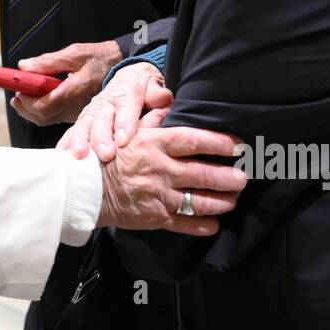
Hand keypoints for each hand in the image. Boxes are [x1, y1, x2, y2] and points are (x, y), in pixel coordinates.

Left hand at [11, 41, 123, 126]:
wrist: (121, 66)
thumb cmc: (99, 58)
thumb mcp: (74, 53)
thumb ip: (47, 61)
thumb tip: (23, 67)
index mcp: (74, 92)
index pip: (43, 106)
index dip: (26, 100)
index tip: (17, 88)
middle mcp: (75, 108)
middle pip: (41, 117)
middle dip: (24, 106)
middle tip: (17, 92)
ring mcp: (77, 114)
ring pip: (47, 120)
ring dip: (31, 109)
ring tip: (24, 94)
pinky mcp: (78, 115)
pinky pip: (55, 118)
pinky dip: (42, 110)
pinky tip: (39, 97)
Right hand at [56, 62, 171, 161]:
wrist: (127, 78)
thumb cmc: (143, 88)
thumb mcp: (153, 84)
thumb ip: (157, 93)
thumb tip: (161, 97)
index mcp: (126, 92)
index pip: (126, 107)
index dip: (124, 123)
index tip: (124, 140)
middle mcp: (106, 102)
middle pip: (102, 119)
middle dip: (101, 137)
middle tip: (105, 154)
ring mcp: (92, 111)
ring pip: (84, 125)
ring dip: (81, 140)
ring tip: (79, 155)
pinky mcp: (83, 120)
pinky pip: (73, 131)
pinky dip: (66, 142)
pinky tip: (62, 155)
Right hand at [96, 126, 246, 235]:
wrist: (85, 188)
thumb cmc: (109, 156)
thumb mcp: (130, 131)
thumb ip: (153, 119)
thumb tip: (170, 104)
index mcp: (154, 144)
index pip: (194, 140)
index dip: (220, 143)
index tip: (239, 145)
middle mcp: (160, 169)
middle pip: (203, 173)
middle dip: (228, 176)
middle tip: (244, 177)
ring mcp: (158, 195)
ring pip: (199, 201)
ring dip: (222, 201)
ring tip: (234, 198)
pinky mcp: (155, 217)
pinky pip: (185, 223)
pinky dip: (203, 225)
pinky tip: (215, 223)